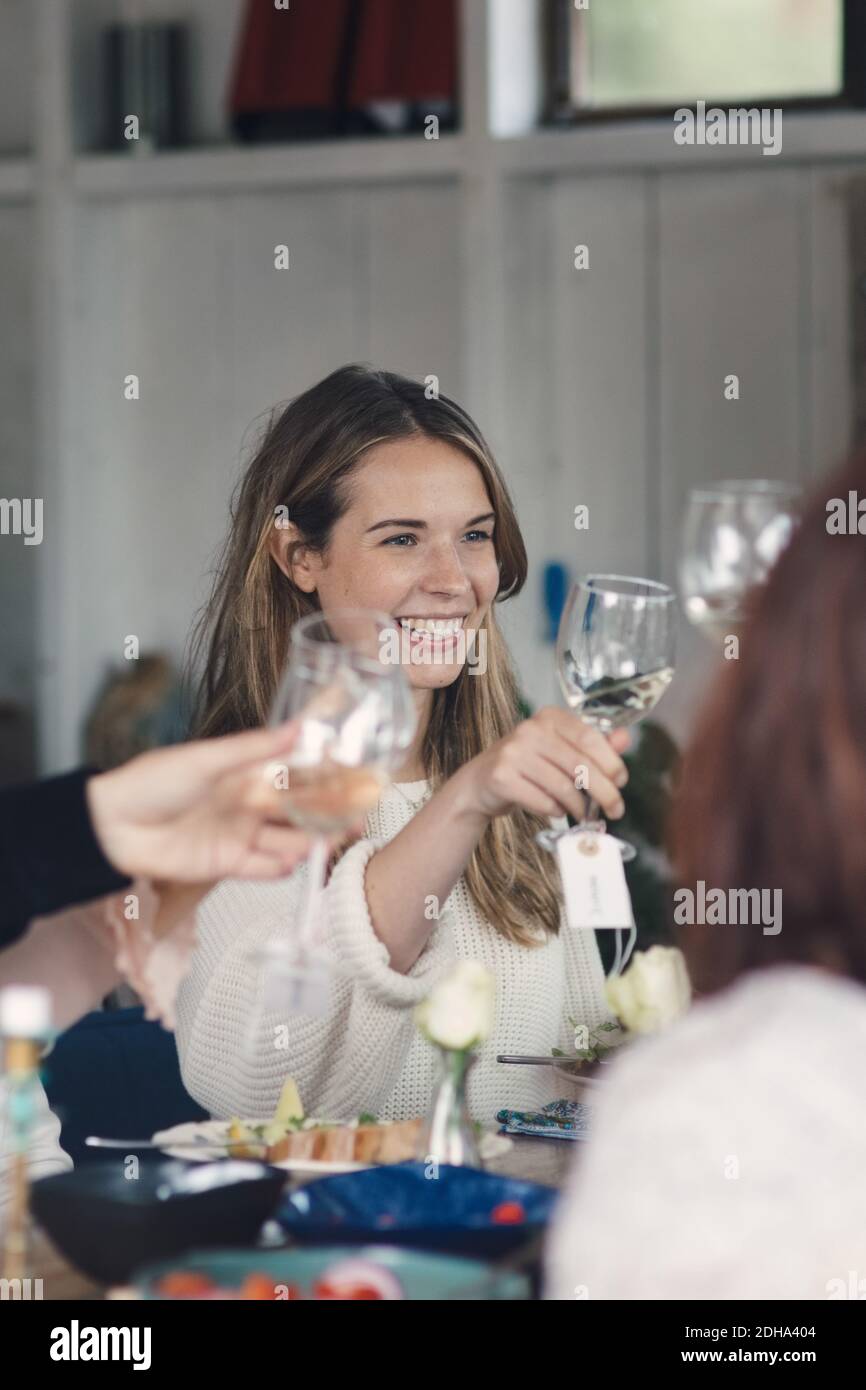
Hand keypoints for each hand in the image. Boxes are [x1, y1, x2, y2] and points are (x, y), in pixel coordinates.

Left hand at [86, 723, 333, 883]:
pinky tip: (294, 862)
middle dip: (328, 814)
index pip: (294, 774)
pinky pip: (261, 868)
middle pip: (297, 810)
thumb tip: (299, 727)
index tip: (356, 778)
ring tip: (333, 841)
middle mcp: (247, 803)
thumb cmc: (154, 782)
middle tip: (359, 817)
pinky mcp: (225, 864)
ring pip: (285, 839)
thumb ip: (255, 748)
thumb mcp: (207, 759)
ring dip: (310, 841)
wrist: (111, 827)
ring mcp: (238, 834)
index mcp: (244, 772)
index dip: (324, 777)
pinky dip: (279, 867)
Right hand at [452, 707, 629, 823]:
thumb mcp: (559, 750)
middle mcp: (530, 730)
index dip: (611, 762)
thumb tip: (625, 738)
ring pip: (563, 787)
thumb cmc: (527, 766)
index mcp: (549, 717)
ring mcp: (513, 753)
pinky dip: (556, 811)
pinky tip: (557, 811)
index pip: (589, 738)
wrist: (480, 783)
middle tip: (616, 810)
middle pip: (580, 765)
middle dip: (605, 792)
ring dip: (580, 807)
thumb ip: (592, 745)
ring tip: (584, 815)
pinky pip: (543, 801)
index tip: (622, 782)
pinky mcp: (502, 777)